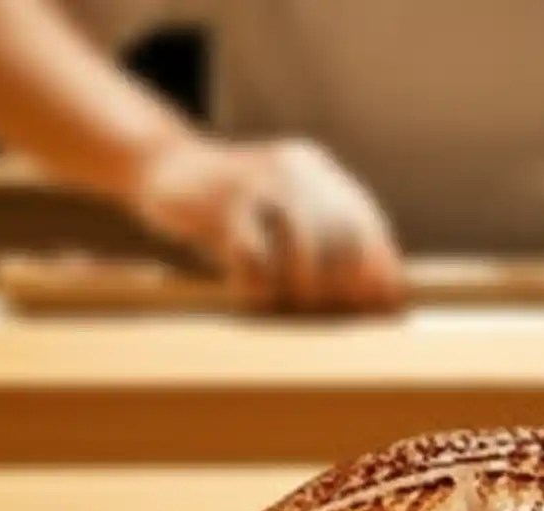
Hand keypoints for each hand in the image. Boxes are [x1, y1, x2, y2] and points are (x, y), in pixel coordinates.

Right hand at [133, 139, 402, 311]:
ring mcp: (258, 182)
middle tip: (324, 312)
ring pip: (304, 250)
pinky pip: (253, 257)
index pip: (367, 224)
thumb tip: (378, 294)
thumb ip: (325, 239)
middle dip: (341, 286)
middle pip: (343, 239)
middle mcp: (295, 169)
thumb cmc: (234, 209)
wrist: (164, 166)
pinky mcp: (219, 203)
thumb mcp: (284, 211)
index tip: (378, 307)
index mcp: (318, 170)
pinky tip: (250, 295)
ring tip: (286, 305)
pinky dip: (257, 286)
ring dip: (302, 290)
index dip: (379, 269)